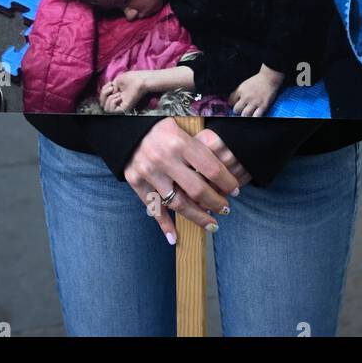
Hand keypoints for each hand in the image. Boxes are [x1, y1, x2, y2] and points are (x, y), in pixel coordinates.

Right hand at [100, 71, 150, 112]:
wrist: (139, 80)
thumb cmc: (131, 78)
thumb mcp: (116, 81)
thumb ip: (109, 89)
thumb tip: (105, 94)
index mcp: (115, 95)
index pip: (103, 99)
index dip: (103, 91)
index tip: (111, 84)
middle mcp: (117, 102)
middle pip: (102, 105)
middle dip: (103, 95)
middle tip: (112, 88)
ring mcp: (121, 106)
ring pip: (106, 109)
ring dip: (109, 98)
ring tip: (118, 93)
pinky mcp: (124, 109)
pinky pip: (111, 110)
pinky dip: (113, 102)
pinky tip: (120, 96)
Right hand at [123, 119, 240, 242]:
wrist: (125, 125)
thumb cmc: (161, 127)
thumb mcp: (182, 128)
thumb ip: (200, 146)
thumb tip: (225, 170)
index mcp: (180, 141)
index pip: (211, 168)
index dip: (227, 182)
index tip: (236, 190)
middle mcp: (164, 158)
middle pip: (197, 190)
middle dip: (216, 202)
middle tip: (226, 209)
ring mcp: (148, 171)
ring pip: (178, 203)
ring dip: (197, 217)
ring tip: (212, 224)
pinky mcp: (135, 181)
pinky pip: (153, 208)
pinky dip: (164, 225)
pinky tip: (174, 238)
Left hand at [229, 68, 282, 117]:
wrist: (269, 78)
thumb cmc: (258, 80)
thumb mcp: (244, 84)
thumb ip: (238, 92)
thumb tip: (233, 100)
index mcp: (240, 90)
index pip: (231, 101)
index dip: (232, 104)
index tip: (235, 105)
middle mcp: (246, 97)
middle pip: (236, 110)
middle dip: (238, 111)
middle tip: (241, 110)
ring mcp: (254, 102)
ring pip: (245, 115)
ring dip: (246, 115)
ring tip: (248, 114)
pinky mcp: (263, 106)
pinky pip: (256, 116)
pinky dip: (254, 117)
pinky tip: (255, 116)